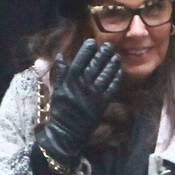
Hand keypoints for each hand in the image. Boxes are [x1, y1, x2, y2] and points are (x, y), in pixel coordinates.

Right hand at [34, 39, 122, 172]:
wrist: (66, 132)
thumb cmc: (60, 110)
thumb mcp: (55, 90)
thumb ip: (58, 72)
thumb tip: (59, 55)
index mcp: (69, 82)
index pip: (79, 61)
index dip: (86, 50)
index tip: (92, 42)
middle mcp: (82, 86)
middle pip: (94, 66)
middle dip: (102, 54)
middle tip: (109, 45)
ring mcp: (93, 95)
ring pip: (105, 75)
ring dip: (111, 64)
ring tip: (116, 56)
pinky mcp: (102, 104)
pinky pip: (111, 88)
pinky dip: (116, 78)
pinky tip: (119, 71)